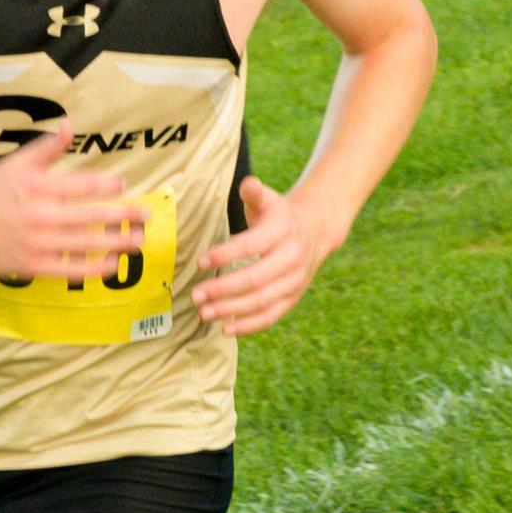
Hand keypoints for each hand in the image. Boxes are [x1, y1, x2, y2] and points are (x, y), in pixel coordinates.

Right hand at [0, 121, 150, 283]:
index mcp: (40, 187)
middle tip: (147, 216)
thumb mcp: (15, 163)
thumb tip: (69, 125)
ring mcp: (38, 243)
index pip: (84, 185)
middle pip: (92, 216)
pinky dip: (93, 269)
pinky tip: (112, 266)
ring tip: (137, 242)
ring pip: (86, 245)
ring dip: (116, 244)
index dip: (108, 186)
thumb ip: (46, 147)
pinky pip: (69, 270)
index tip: (124, 186)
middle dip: (124, 217)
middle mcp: (42, 215)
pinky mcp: (32, 266)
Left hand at [191, 178, 330, 335]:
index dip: (226, 254)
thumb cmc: (279, 215)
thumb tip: (248, 184)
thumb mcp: (269, 199)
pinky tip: (225, 328)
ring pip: (262, 301)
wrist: (315, 230)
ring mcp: (295, 281)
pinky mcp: (293, 297)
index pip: (251, 245)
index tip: (201, 262)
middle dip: (223, 289)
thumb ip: (255, 192)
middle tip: (196, 295)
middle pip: (255, 279)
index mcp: (282, 231)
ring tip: (204, 312)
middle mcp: (292, 258)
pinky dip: (249, 326)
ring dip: (231, 310)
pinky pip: (271, 316)